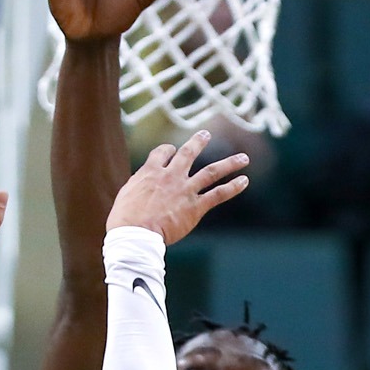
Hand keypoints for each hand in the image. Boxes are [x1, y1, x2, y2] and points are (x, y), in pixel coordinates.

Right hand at [106, 130, 248, 243]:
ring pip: (211, 171)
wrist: (136, 234)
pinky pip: (218, 194)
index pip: (162, 153)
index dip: (167, 150)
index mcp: (151, 172)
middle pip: (188, 153)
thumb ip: (138, 186)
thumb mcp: (126, 195)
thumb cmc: (125, 219)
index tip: (171, 150)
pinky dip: (233, 187)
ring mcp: (185, 190)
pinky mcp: (195, 207)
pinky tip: (244, 180)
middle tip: (206, 134)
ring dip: (229, 163)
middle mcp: (171, 176)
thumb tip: (141, 184)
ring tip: (243, 158)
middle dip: (198, 142)